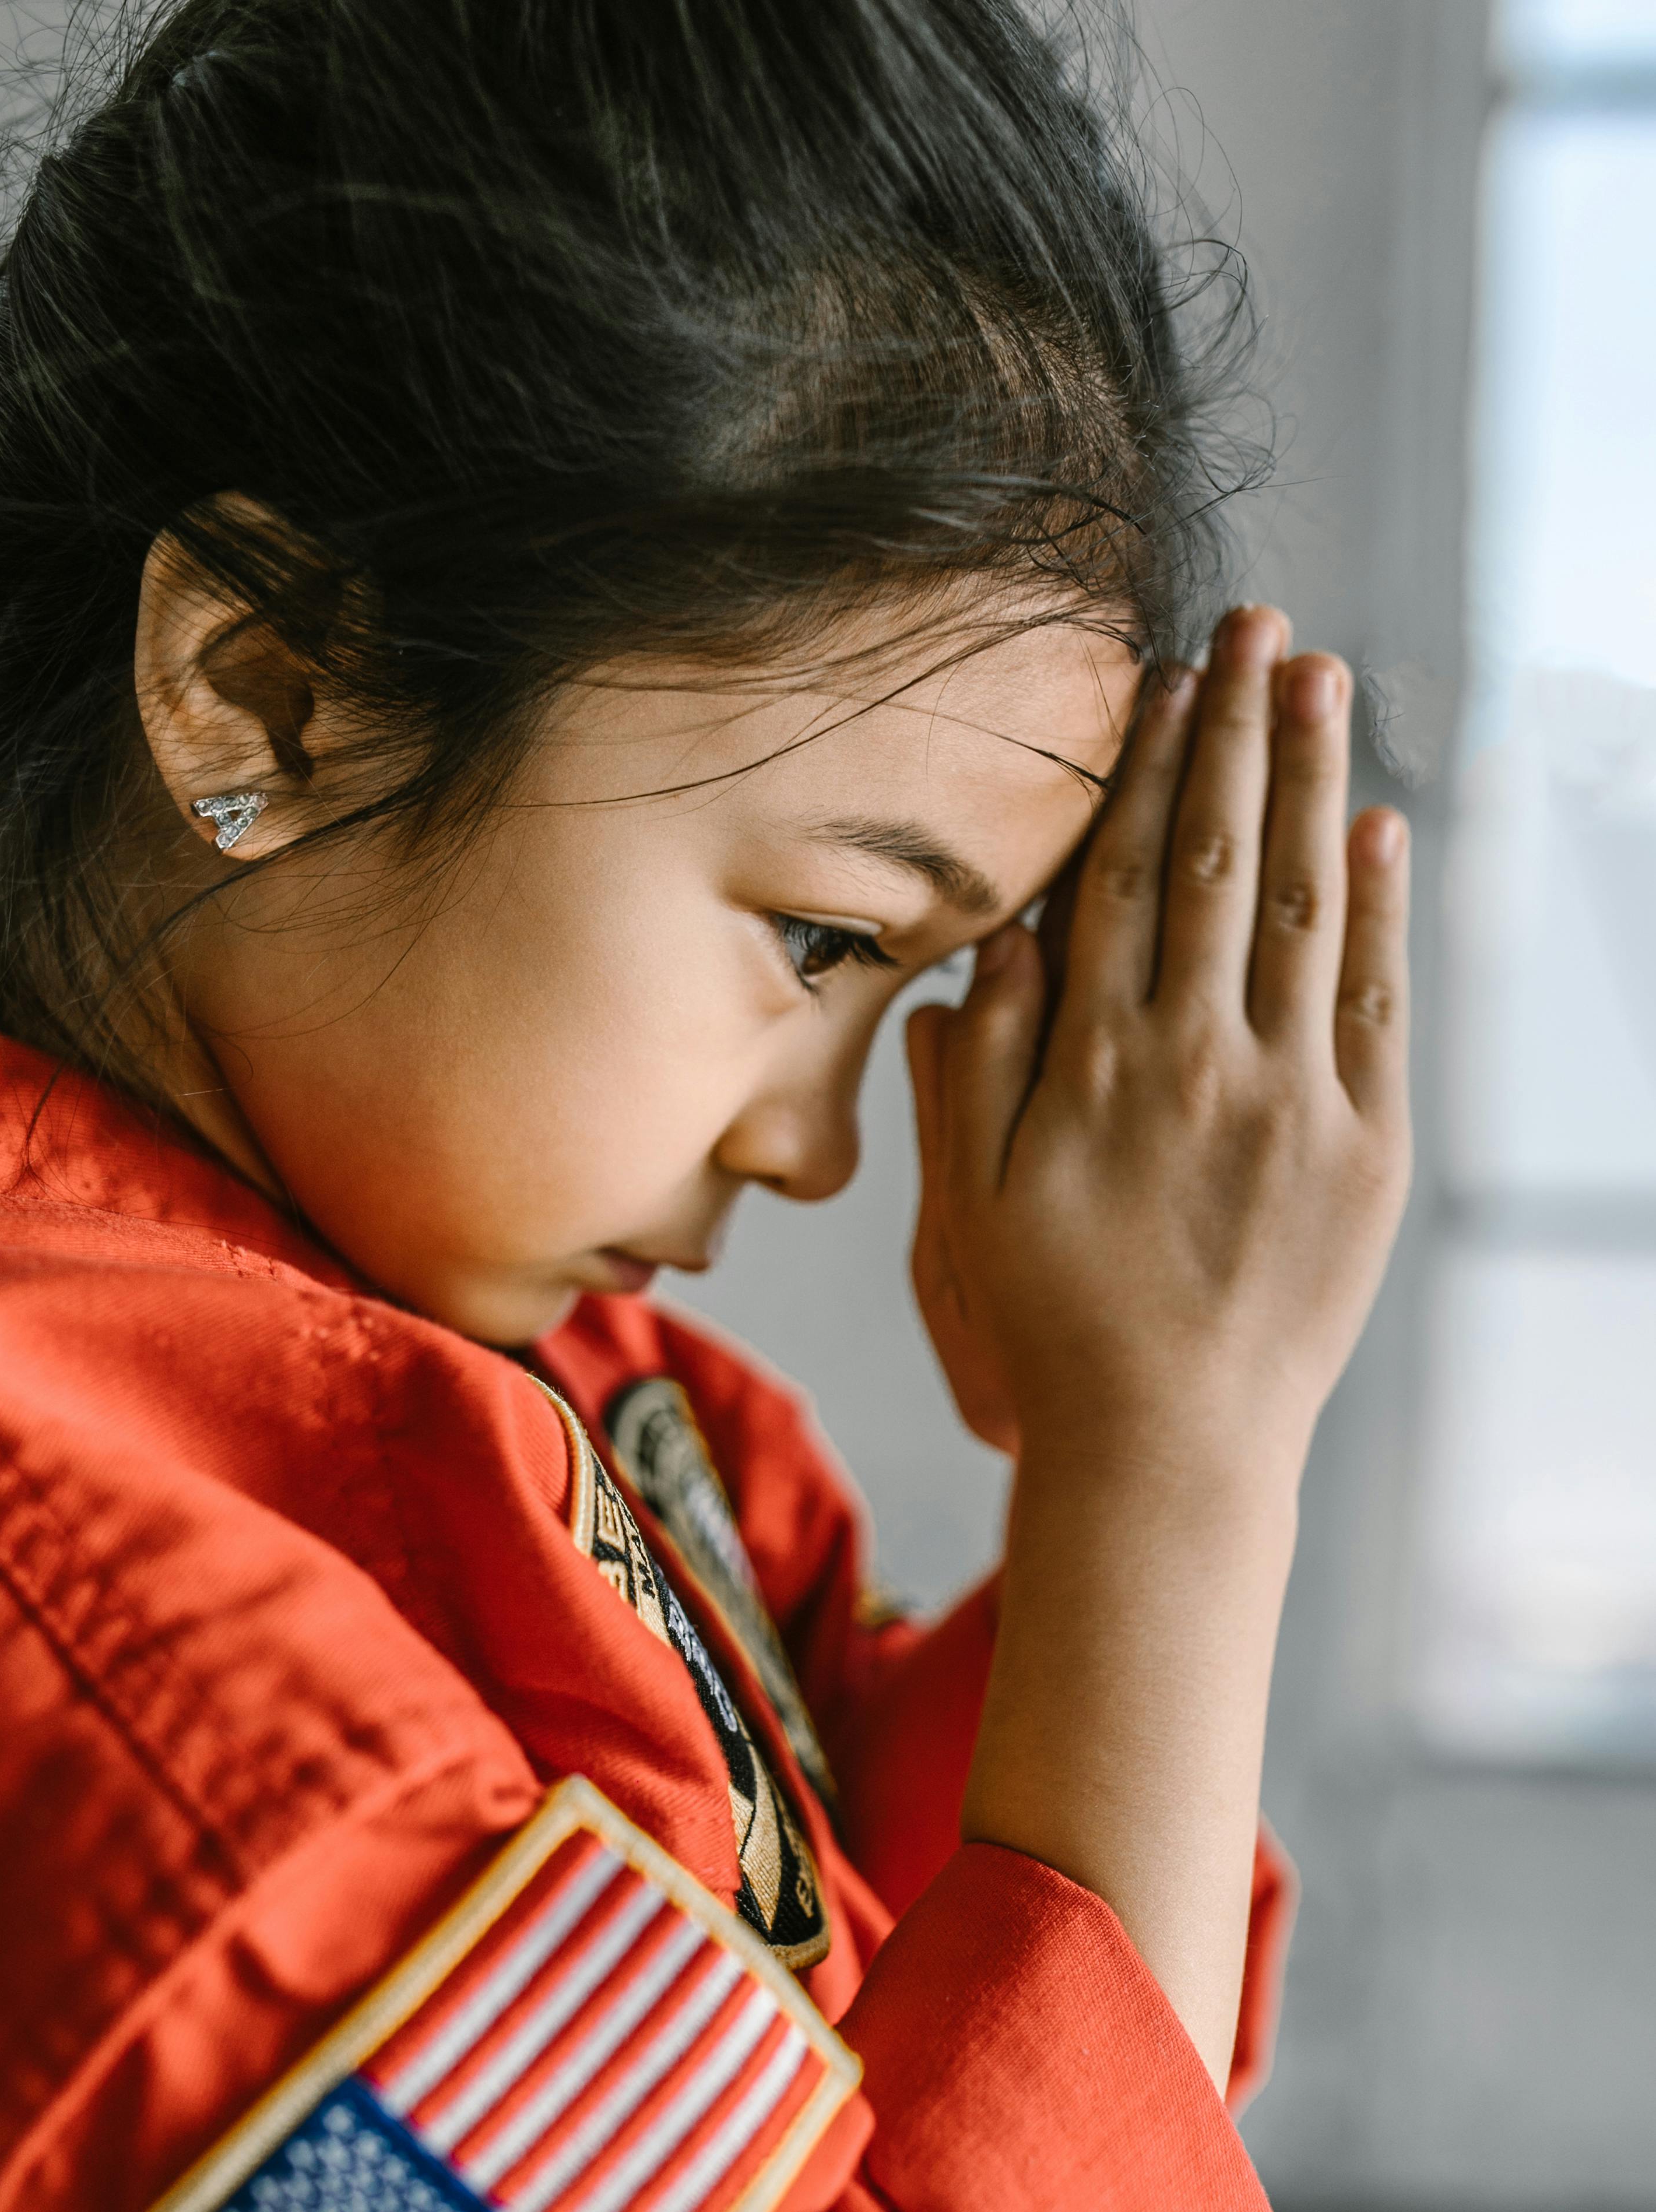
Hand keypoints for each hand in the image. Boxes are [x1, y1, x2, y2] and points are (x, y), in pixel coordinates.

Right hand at [908, 606, 1410, 1493]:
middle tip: (1262, 624)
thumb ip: (976, 1063)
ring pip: (1308, 907)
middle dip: (1241, 730)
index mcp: (1098, 1065)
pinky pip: (1378, 1002)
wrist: (1167, 1446)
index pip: (1130, 878)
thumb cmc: (1051, 1324)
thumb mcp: (971, 1199)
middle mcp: (1202, 1063)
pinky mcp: (1368, 1152)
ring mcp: (1296, 1103)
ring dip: (1316, 782)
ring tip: (1322, 680)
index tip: (1169, 680)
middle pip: (1226, 860)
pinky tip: (1379, 828)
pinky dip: (1382, 909)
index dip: (1150, 768)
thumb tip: (1006, 937)